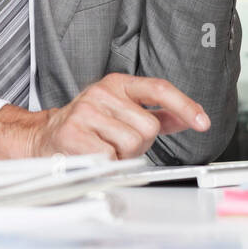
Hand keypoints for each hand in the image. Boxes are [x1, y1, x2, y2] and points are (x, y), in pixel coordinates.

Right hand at [0, 72, 209, 160]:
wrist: (45, 137)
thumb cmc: (88, 126)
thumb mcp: (122, 111)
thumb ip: (158, 114)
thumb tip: (191, 117)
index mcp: (117, 84)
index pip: (158, 89)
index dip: (184, 106)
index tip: (203, 122)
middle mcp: (102, 92)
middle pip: (147, 127)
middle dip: (139, 144)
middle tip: (118, 143)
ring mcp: (86, 111)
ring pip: (130, 145)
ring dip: (122, 156)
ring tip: (104, 149)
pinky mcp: (74, 133)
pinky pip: (110, 157)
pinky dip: (107, 164)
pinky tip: (94, 157)